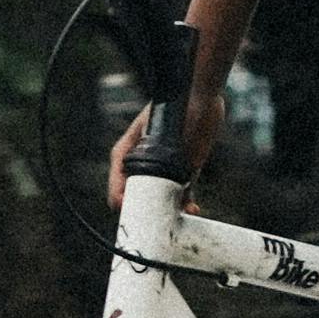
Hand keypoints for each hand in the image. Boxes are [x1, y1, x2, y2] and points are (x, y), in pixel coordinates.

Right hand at [109, 90, 225, 203]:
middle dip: (146, 211)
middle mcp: (144, 164)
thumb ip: (139, 156)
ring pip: (161, 200)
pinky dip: (186, 204)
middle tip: (155, 220)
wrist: (200, 97)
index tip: (131, 211)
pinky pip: (183, 194)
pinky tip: (193, 209)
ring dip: (169, 211)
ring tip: (181, 214)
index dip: (122, 202)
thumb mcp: (149, 132)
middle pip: (139, 197)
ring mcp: (165, 169)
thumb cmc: (171, 108)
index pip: (118, 185)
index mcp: (127, 153)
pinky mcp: (185, 171)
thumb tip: (132, 185)